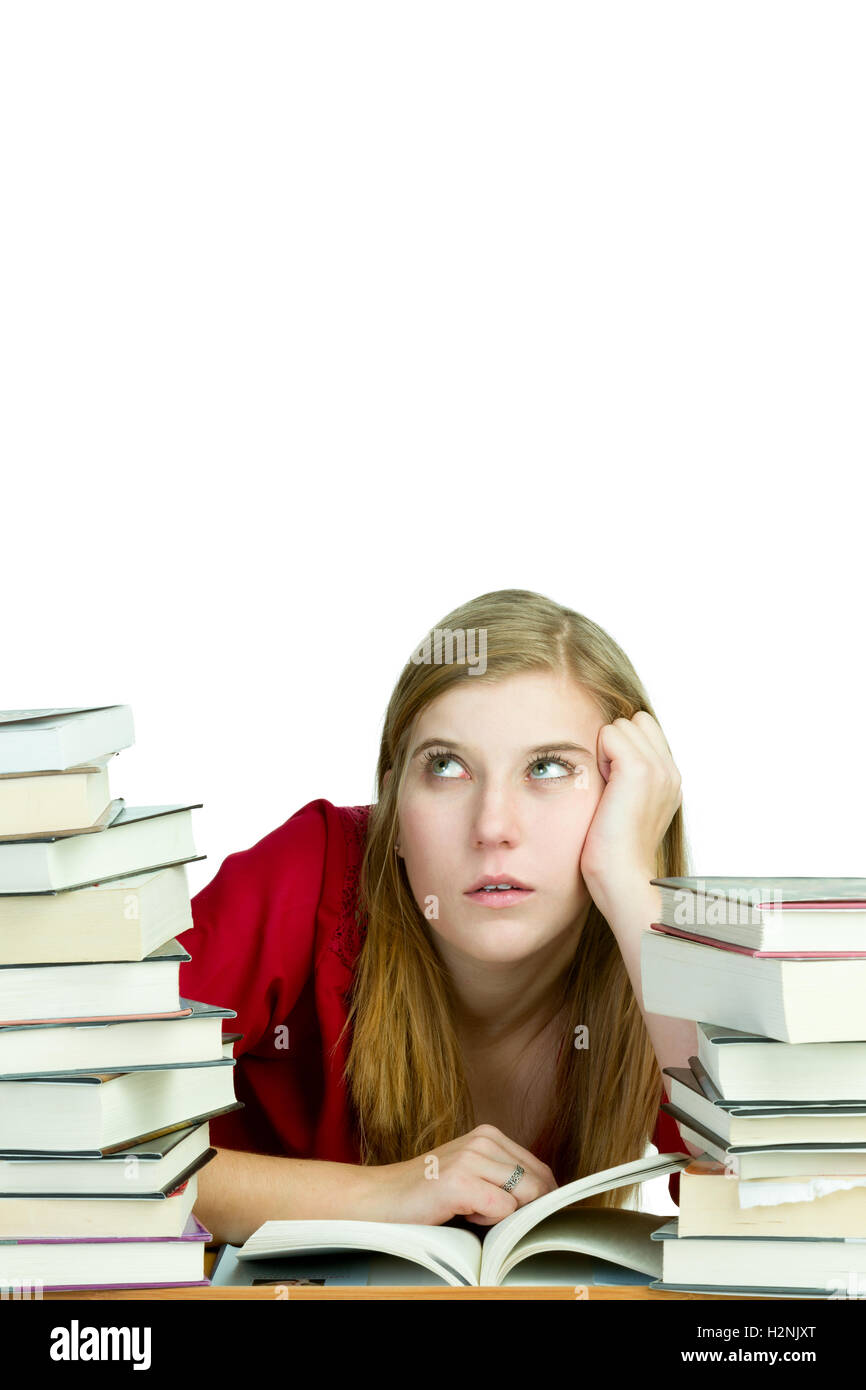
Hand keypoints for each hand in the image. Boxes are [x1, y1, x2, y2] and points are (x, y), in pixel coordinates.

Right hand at [369, 1125, 557, 1227]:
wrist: (379, 1198)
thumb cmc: (427, 1195)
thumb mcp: (472, 1175)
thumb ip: (504, 1179)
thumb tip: (548, 1199)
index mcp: (490, 1135)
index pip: (541, 1169)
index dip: (542, 1199)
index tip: (528, 1218)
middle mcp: (484, 1140)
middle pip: (539, 1183)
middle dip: (527, 1210)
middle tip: (491, 1218)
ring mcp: (471, 1158)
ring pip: (525, 1197)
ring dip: (503, 1216)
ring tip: (471, 1212)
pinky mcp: (459, 1181)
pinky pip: (502, 1210)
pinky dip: (487, 1223)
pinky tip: (461, 1214)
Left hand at [579, 710, 681, 920]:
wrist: (622, 879)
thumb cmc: (614, 852)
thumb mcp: (628, 809)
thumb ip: (629, 779)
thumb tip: (610, 755)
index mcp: (671, 780)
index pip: (645, 728)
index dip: (623, 747)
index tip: (615, 783)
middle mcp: (671, 771)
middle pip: (635, 721)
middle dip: (616, 743)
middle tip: (609, 784)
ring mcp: (658, 769)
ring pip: (622, 724)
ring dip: (606, 748)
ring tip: (607, 787)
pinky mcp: (639, 770)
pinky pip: (610, 732)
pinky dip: (599, 752)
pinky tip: (602, 784)